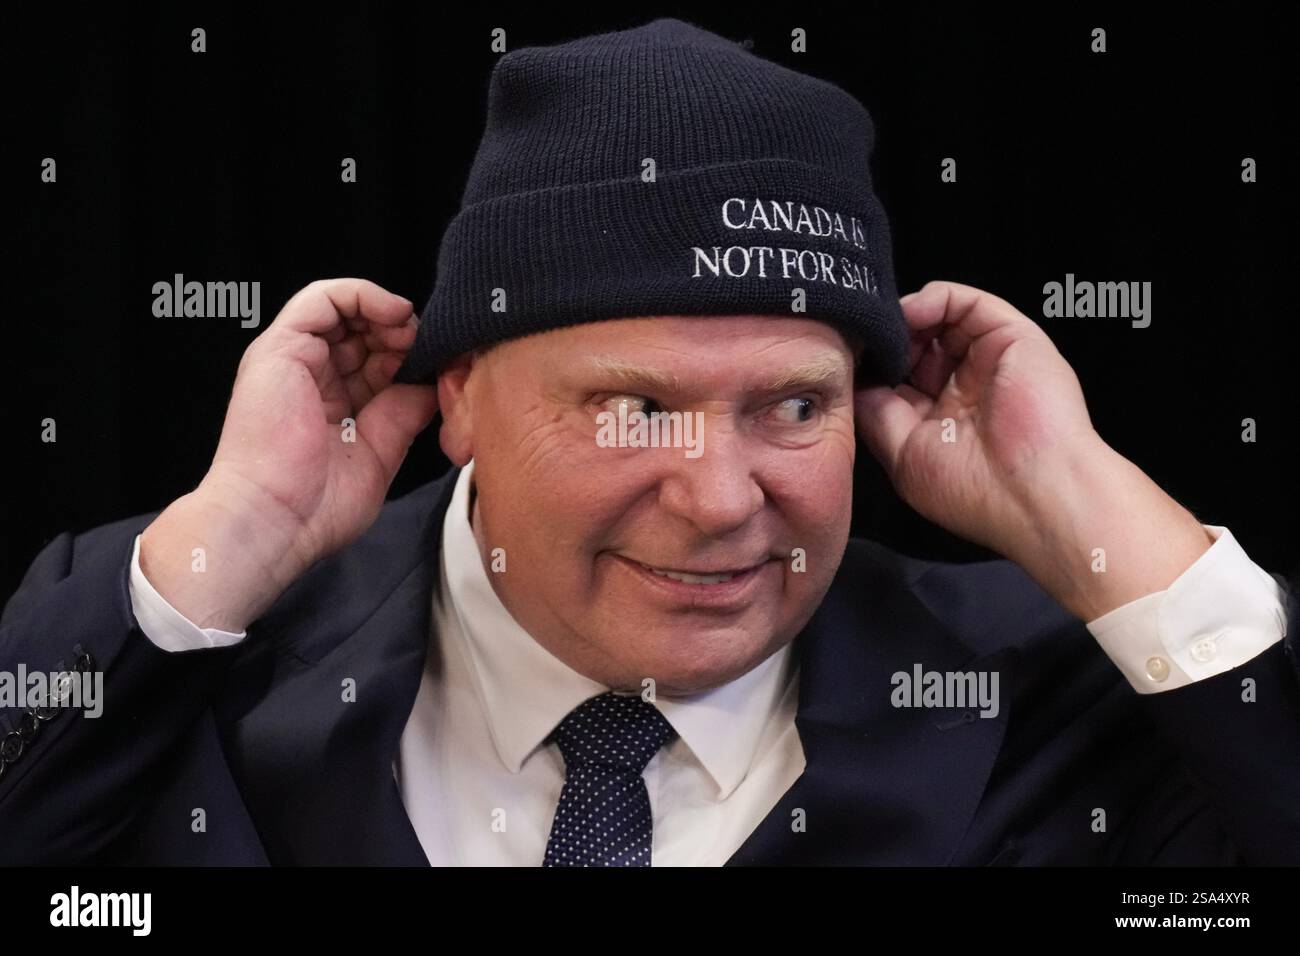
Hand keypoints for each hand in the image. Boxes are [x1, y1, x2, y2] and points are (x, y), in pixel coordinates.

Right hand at [140, 279, 438, 630]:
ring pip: (345, 309)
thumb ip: (405, 411)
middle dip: (404, 334)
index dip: (411, 357)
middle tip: (430, 349)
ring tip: (412, 332)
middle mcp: (312, 377)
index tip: (438, 369)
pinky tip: (394, 313)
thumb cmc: (318, 506)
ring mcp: (295, 359)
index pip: (377, 361)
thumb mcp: (381, 451)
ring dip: (387, 313)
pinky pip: (323, 297)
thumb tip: (432, 381)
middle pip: (364, 331)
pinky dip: (363, 294)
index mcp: (332, 404)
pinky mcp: (281, 345)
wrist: (276, 519)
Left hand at [856, 280, 1210, 619]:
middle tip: (857, 339)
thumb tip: (854, 380)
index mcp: (941, 418)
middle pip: (916, 344)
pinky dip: (933, 299)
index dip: (870, 366)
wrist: (1034, 494)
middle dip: (885, 340)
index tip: (840, 360)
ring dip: (905, 319)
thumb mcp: (903, 455)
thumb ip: (876, 412)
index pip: (898, 377)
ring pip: (938, 319)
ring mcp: (988, 360)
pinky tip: (912, 314)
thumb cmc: (974, 490)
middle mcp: (965, 386)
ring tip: (882, 329)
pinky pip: (965, 302)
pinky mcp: (1010, 336)